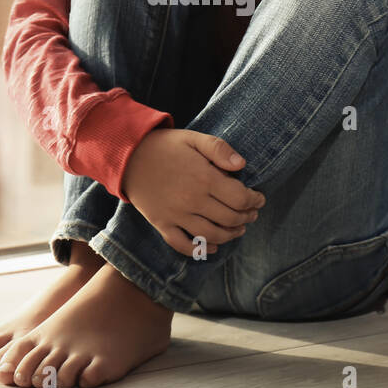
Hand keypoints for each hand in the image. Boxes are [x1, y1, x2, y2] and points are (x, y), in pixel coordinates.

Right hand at [122, 128, 265, 256]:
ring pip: (211, 235)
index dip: (254, 200)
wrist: (128, 156)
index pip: (240, 198)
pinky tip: (212, 247)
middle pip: (230, 219)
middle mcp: (192, 200)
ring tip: (239, 230)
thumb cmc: (165, 145)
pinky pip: (183, 245)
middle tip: (252, 213)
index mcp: (204, 178)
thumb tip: (242, 166)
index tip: (259, 198)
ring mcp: (176, 215)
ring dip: (230, 235)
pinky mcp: (162, 224)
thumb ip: (219, 149)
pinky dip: (200, 250)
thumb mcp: (194, 138)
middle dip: (246, 217)